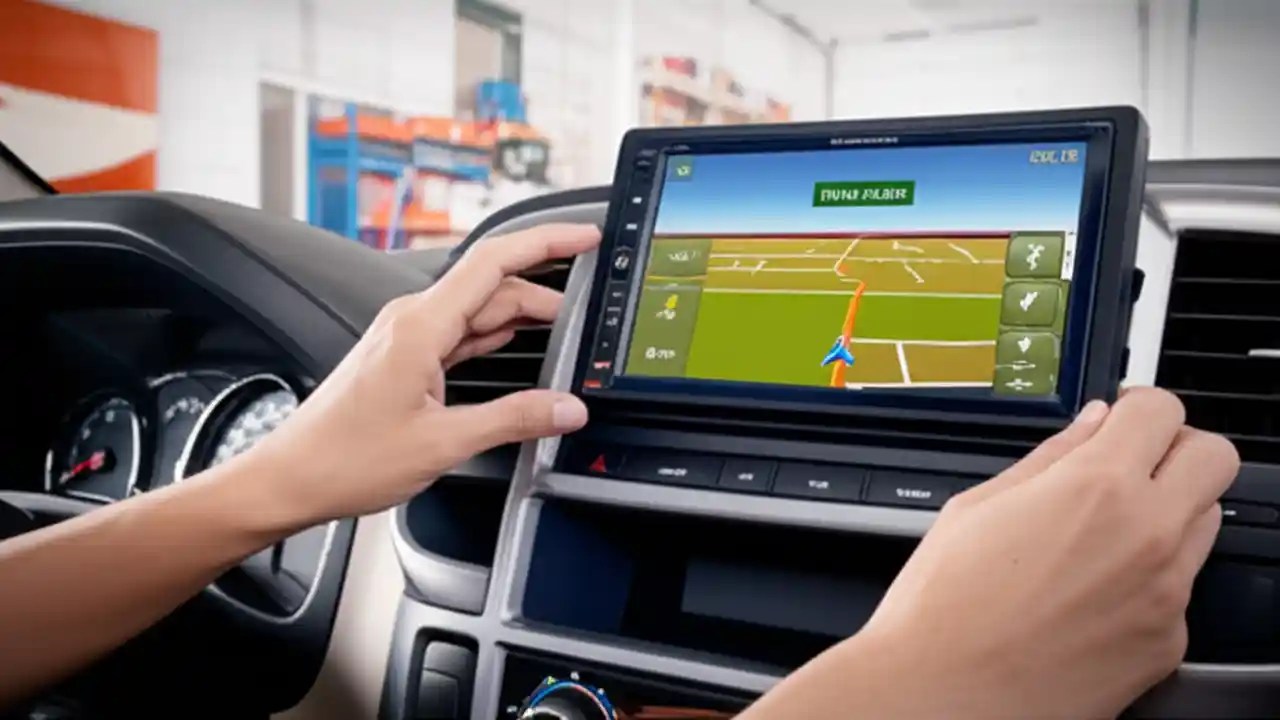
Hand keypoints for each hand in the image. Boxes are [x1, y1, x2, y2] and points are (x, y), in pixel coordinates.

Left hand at [242, 223, 599, 523]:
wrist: (291, 477)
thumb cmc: (345, 459)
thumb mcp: (443, 443)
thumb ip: (513, 420)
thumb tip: (566, 408)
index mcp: (420, 326)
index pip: (495, 262)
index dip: (546, 242)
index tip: (586, 238)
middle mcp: (412, 320)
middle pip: (493, 287)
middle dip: (546, 294)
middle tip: (591, 315)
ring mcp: (407, 337)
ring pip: (478, 310)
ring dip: (523, 316)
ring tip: (565, 330)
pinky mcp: (405, 357)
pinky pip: (460, 332)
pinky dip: (496, 335)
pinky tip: (518, 344)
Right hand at [857, 389, 1238, 718]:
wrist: (943, 698)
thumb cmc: (943, 609)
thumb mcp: (977, 507)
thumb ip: (1049, 459)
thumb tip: (1090, 426)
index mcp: (1096, 487)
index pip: (1163, 410)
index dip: (1138, 406)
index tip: (1122, 418)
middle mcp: (1146, 536)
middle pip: (1215, 458)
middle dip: (1175, 450)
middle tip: (1132, 463)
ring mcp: (1165, 594)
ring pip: (1206, 522)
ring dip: (1168, 511)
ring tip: (1104, 532)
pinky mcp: (1166, 643)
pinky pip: (1180, 588)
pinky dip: (1149, 578)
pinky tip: (1092, 590)